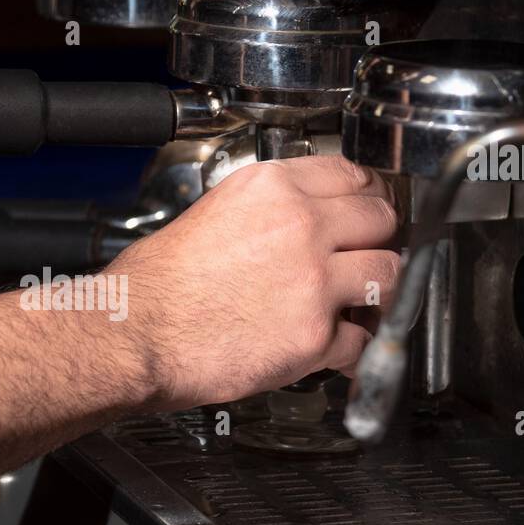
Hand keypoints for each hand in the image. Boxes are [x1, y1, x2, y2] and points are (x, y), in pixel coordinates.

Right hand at [110, 155, 400, 410]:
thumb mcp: (206, 214)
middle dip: (379, 240)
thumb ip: (261, 213)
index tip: (367, 210)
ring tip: (362, 304)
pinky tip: (336, 349)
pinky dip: (352, 349)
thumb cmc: (153, 287)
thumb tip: (289, 225)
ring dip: (379, 292)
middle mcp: (300, 227)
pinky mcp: (315, 336)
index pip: (352, 175)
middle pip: (382, 220)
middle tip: (368, 255)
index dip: (366, 196)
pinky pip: (362, 340)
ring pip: (389, 276)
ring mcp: (313, 282)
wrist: (134, 335)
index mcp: (271, 189)